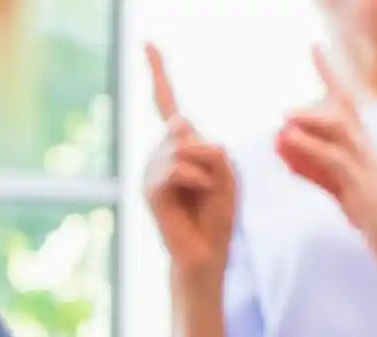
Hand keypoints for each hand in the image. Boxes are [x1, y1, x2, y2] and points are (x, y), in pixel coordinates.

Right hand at [143, 44, 236, 280]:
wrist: (208, 255)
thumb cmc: (219, 215)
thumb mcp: (227, 174)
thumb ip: (210, 147)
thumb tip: (180, 124)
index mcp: (177, 146)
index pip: (166, 103)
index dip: (158, 72)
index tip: (149, 43)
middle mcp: (158, 152)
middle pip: (187, 127)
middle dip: (213, 155)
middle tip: (214, 186)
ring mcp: (149, 169)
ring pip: (186, 147)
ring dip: (209, 172)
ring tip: (205, 196)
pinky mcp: (149, 187)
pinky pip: (181, 168)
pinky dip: (200, 183)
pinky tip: (197, 200)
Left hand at [276, 47, 376, 277]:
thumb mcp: (350, 199)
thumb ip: (322, 176)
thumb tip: (294, 158)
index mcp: (369, 157)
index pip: (348, 112)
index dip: (332, 80)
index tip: (318, 50)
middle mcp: (371, 156)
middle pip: (348, 108)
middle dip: (331, 77)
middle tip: (313, 50)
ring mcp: (370, 171)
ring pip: (341, 130)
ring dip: (312, 119)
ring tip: (285, 115)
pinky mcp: (365, 189)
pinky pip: (335, 161)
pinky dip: (311, 148)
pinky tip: (289, 141)